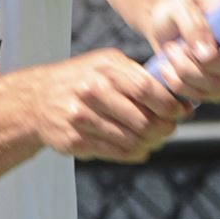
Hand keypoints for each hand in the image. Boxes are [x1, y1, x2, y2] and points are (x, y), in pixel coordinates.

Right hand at [27, 48, 191, 163]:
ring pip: (132, 140)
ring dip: (151, 143)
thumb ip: (137, 76)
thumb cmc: (82, 79)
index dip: (171, 105)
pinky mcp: (76, 140)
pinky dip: (135, 153)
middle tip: (170, 128)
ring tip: (155, 139)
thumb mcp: (106, 64)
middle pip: (143, 119)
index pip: (148, 90)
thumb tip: (177, 94)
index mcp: (105, 68)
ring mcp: (82, 117)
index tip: (182, 111)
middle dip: (164, 128)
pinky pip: (117, 153)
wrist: (38, 99)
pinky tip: (140, 148)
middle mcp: (93, 91)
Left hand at [146, 0, 219, 103]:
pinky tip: (168, 68)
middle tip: (176, 46)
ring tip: (169, 53)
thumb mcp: (180, 8)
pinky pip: (204, 97)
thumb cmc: (179, 11)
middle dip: (202, 62)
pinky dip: (180, 84)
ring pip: (219, 87)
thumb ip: (194, 25)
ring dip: (186, 72)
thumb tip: (207, 53)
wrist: (165, 28)